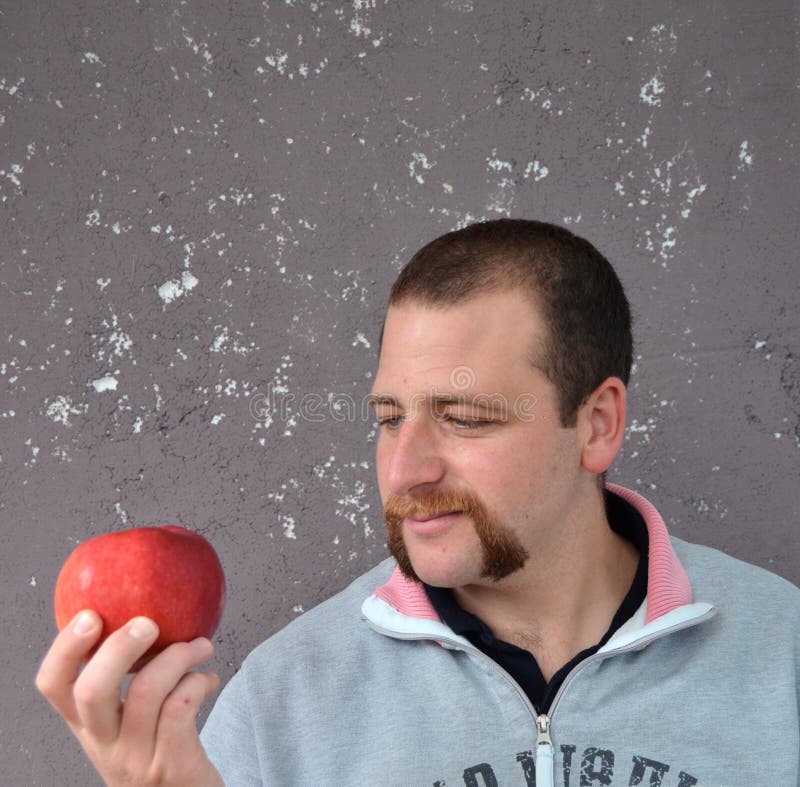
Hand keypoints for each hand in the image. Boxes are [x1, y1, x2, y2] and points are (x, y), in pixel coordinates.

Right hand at [36, 610, 223, 786]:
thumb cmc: (162, 749)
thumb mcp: (132, 722)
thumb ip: (130, 679)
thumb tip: (148, 608)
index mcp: (89, 726)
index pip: (53, 687)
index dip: (65, 648)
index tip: (91, 614)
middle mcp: (104, 745)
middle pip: (91, 691)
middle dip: (120, 647)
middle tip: (149, 622)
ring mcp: (136, 759)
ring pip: (145, 692)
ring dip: (179, 655)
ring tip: (202, 646)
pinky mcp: (171, 767)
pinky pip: (180, 709)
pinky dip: (198, 682)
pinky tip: (209, 679)